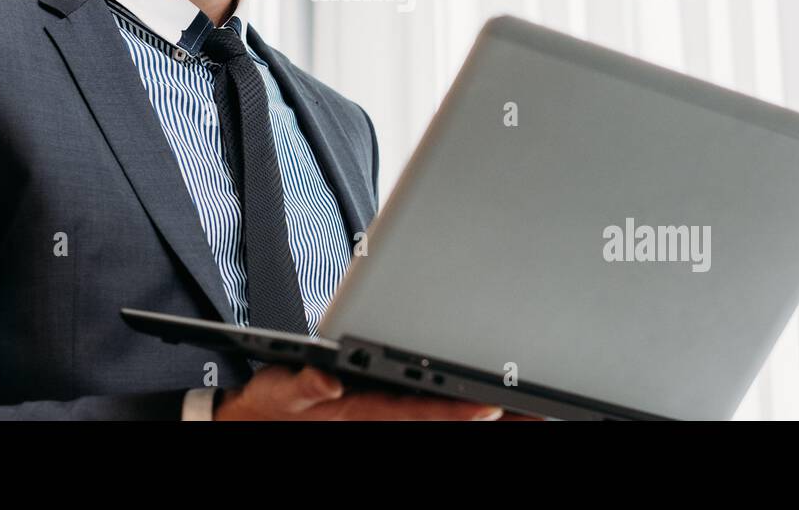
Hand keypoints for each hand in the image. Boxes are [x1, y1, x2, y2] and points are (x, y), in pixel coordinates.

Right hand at [213, 364, 543, 419]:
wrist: (260, 420)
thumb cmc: (272, 405)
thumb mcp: (281, 391)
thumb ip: (305, 384)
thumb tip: (329, 378)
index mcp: (364, 409)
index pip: (418, 410)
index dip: (455, 408)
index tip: (490, 405)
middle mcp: (384, 413)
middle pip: (445, 414)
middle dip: (491, 413)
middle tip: (538, 411)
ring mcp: (388, 413)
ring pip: (444, 413)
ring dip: (488, 413)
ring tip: (535, 409)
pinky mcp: (386, 408)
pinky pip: (432, 411)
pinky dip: (465, 410)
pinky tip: (495, 407)